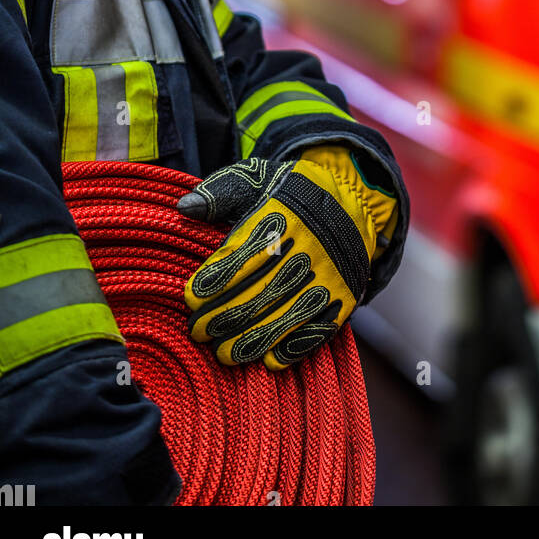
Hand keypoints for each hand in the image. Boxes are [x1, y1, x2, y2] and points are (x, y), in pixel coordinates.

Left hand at [177, 148, 397, 368]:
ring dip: (252, 340)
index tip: (191, 299)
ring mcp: (329, 275)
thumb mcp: (259, 179)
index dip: (215, 280)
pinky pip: (320, 329)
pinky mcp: (345, 296)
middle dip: (224, 316)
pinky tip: (269, 359)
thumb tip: (185, 208)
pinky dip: (294, 347)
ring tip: (224, 353)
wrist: (353, 200)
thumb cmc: (292, 194)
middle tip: (198, 331)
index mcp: (282, 216)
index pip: (243, 255)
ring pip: (287, 316)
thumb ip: (221, 192)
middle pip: (261, 291)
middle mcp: (309, 246)